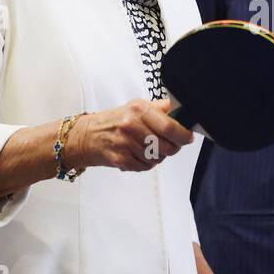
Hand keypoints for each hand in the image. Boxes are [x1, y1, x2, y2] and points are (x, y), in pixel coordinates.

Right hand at [71, 98, 193, 171]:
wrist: (86, 136)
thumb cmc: (113, 121)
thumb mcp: (135, 107)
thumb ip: (158, 108)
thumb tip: (180, 108)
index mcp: (139, 109)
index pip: (170, 127)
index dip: (184, 136)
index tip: (187, 138)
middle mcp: (131, 125)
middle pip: (167, 146)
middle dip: (172, 148)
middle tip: (169, 145)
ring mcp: (125, 143)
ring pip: (157, 158)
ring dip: (157, 157)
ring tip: (147, 149)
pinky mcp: (120, 158)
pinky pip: (144, 166)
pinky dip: (145, 163)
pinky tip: (137, 155)